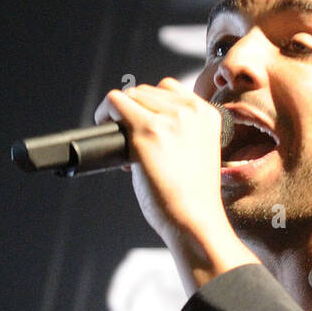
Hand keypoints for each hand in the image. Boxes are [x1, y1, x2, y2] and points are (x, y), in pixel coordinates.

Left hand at [95, 77, 258, 294]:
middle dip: (135, 112)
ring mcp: (168, 119)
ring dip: (120, 113)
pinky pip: (114, 102)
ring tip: (120, 140)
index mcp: (207, 115)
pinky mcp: (146, 131)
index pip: (170, 90)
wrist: (194, 220)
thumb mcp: (197, 153)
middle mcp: (190, 112)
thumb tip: (143, 123)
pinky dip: (104, 113)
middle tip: (130, 141)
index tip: (145, 127)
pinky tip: (103, 128)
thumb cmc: (192, 199)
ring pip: (131, 94)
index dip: (151, 107)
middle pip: (147, 91)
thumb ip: (179, 132)